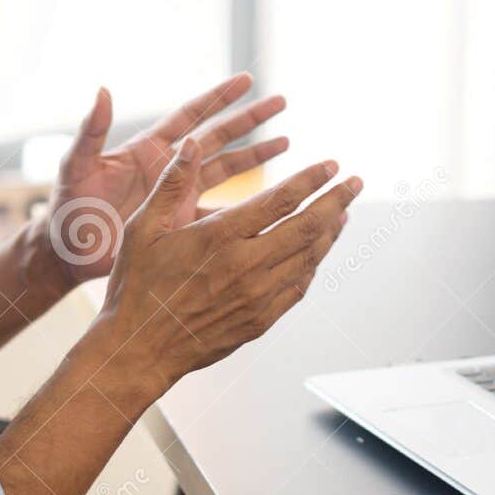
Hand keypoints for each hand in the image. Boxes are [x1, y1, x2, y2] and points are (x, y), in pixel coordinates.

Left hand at [46, 72, 288, 283]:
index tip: (247, 80)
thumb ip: (90, 132)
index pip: (191, 115)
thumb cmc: (66, 206)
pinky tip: (271, 200)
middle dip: (250, 119)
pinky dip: (245, 208)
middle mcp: (170, 167)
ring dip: (256, 156)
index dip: (218, 97)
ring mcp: (179, 195)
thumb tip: (101, 91)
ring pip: (227, 170)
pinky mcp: (182, 225)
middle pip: (219, 136)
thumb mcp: (75, 166)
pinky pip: (221, 214)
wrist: (66, 252)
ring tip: (287, 142)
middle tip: (281, 102)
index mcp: (148, 148)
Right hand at [89, 140, 360, 399]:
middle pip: (307, 227)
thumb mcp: (143, 228)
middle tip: (355, 183)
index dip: (311, 180)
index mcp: (219, 237)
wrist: (139, 349)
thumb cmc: (138, 288)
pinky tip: (317, 253)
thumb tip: (192, 145)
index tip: (332, 166)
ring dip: (330, 232)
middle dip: (336, 201)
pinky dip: (313, 265)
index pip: (280, 200)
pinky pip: (298, 288)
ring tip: (344, 213)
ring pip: (308, 258)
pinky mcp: (260, 320)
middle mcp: (245, 266)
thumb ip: (172, 184)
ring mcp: (257, 296)